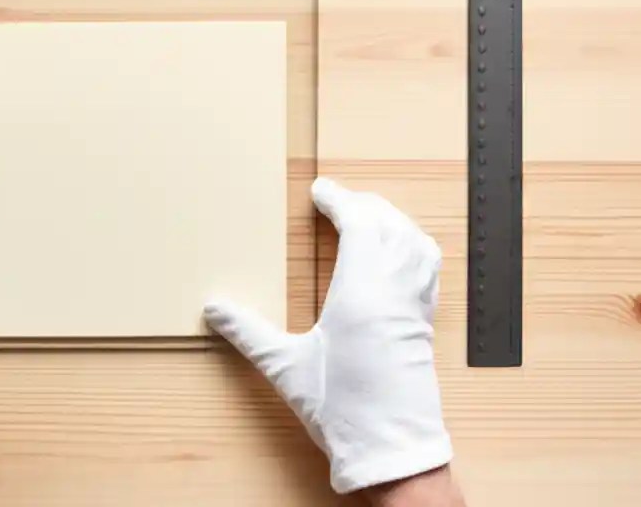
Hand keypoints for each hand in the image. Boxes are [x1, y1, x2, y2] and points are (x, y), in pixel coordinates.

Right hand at [204, 177, 450, 494]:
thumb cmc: (343, 410)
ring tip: (369, 215)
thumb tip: (214, 308)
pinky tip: (401, 253)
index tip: (321, 190)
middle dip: (364, 204)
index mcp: (361, 293)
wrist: (391, 449)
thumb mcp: (285, 369)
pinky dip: (413, 246)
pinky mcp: (424, 325)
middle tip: (338, 199)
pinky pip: (427, 268)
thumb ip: (248, 333)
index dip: (339, 200)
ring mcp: (414, 306)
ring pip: (414, 242)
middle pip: (389, 225)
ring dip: (392, 220)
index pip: (358, 224)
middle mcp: (393, 291)